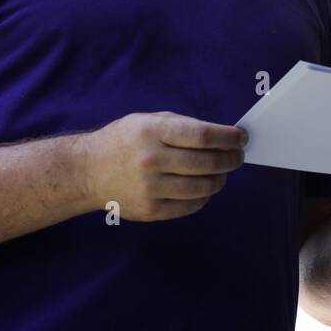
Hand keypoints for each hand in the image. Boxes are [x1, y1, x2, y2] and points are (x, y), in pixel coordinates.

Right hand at [86, 112, 244, 220]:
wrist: (88, 171)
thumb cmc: (125, 141)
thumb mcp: (149, 120)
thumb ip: (184, 126)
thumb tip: (222, 136)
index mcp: (152, 132)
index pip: (203, 136)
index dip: (229, 138)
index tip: (241, 138)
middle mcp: (151, 160)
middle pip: (207, 163)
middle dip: (231, 159)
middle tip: (238, 156)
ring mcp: (150, 188)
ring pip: (203, 187)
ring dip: (221, 179)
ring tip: (223, 172)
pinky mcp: (150, 210)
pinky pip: (190, 205)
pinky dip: (204, 196)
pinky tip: (204, 187)